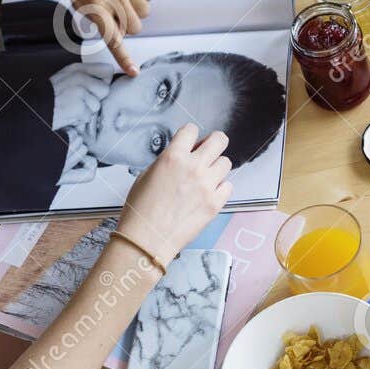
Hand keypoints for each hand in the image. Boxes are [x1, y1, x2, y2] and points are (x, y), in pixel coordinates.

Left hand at [49, 0, 153, 75]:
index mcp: (93, 7)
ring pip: (144, 11)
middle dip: (128, 24)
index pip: (113, 39)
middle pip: (135, 27)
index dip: (124, 57)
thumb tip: (119, 30)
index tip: (134, 71)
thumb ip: (98, 18)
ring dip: (135, 8)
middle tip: (114, 11)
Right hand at [50, 63, 108, 130]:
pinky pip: (88, 116)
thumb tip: (107, 79)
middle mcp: (80, 77)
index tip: (97, 87)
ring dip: (87, 110)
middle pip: (105, 89)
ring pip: (97, 105)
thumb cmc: (51, 95)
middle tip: (81, 101)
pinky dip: (80, 118)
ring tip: (72, 107)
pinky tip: (69, 114)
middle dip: (96, 98)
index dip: (105, 80)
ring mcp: (80, 92)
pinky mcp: (79, 107)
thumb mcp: (66, 77)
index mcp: (77, 68)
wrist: (34, 108)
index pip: (107, 70)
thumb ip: (86, 76)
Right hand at [116, 125, 231, 264]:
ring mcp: (207, 186)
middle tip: (208, 152)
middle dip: (213, 143)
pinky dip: (220, 188)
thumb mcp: (146, 175)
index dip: (190, 135)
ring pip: (226, 163)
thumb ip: (168, 161)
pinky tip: (207, 194)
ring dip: (216, 167)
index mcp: (173, 157)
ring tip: (204, 178)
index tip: (190, 142)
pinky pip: (228, 186)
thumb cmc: (141, 210)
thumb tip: (184, 155)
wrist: (146, 239)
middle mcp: (193, 168)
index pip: (191, 130)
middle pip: (219, 140)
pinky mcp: (215, 203)